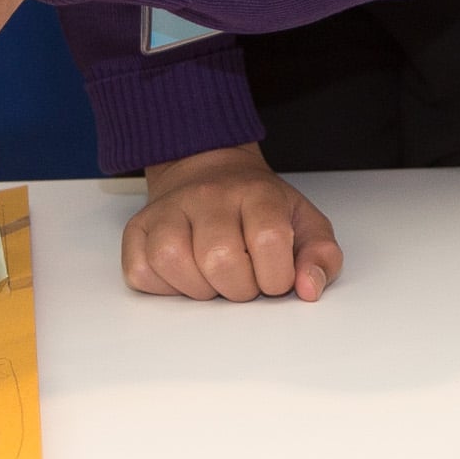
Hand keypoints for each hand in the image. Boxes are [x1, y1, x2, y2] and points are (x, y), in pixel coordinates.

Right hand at [122, 144, 342, 301]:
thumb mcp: (304, 223)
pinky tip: (185, 276)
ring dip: (198, 288)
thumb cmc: (258, 207)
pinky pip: (140, 271)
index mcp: (256, 193)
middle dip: (238, 288)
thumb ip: (321, 255)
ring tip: (213, 280)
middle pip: (219, 258)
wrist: (209, 170)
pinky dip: (163, 287)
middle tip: (244, 281)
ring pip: (173, 261)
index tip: (276, 278)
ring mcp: (169, 210)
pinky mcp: (138, 228)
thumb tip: (309, 288)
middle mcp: (209, 196)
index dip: (277, 276)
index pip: (269, 240)